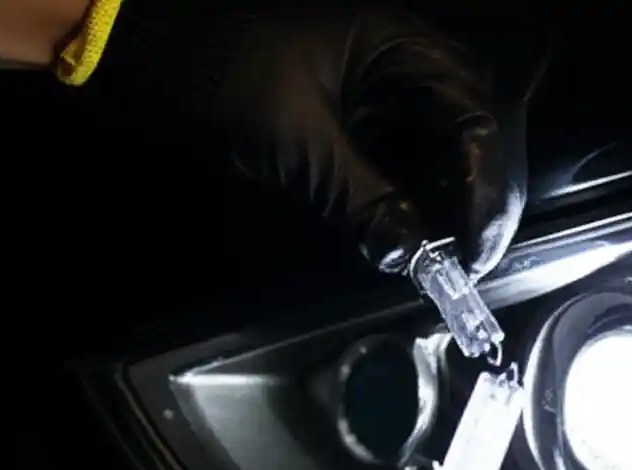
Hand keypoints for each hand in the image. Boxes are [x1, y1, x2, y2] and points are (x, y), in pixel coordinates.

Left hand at [98, 3, 526, 277]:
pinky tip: (411, 237)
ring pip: (443, 152)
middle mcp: (407, 60)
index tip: (474, 252)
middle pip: (473, 136)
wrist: (146, 43)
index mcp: (403, 46)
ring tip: (441, 260)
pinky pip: (405, 157)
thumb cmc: (219, 73)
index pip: (475, 121)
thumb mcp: (296, 141)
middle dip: (476, 202)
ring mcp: (385, 85)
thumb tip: (415, 258)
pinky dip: (413, 199)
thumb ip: (363, 199)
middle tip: (466, 264)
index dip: (485, 192)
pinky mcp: (361, 111)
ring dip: (448, 206)